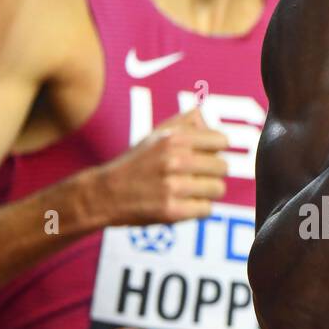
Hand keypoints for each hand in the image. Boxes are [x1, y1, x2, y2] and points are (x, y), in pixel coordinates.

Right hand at [94, 107, 229, 225]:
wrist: (105, 194)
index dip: (215, 150)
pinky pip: (206, 209)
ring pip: (218, 189)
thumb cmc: (135, 163)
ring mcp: (173, 186)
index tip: (206, 156)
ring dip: (206, 192)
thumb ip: (184, 122)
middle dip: (212, 173)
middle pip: (223, 167)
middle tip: (195, 177)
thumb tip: (208, 117)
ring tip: (189, 190)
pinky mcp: (172, 211)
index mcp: (174, 138)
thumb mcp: (156, 134)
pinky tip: (182, 203)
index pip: (221, 140)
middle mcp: (175, 160)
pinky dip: (197, 209)